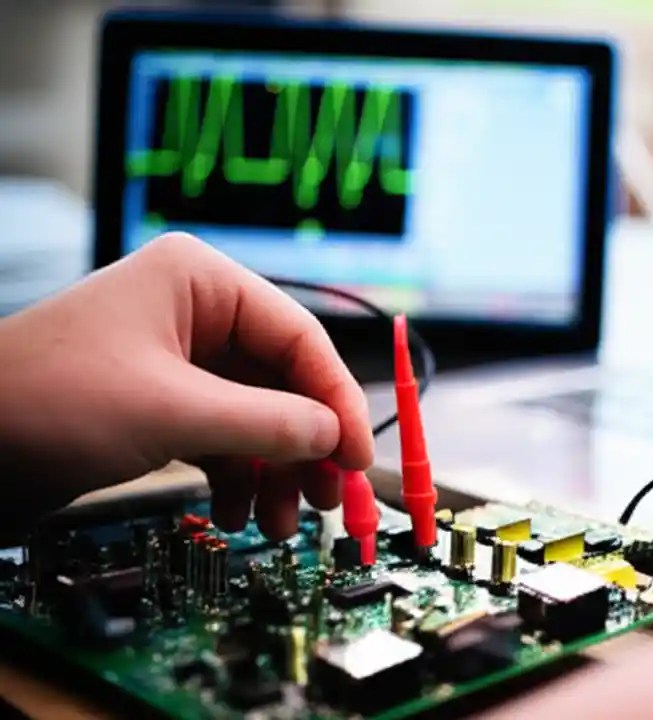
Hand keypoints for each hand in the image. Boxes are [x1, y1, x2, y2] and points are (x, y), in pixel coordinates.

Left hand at [0, 233, 372, 536]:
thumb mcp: (172, 413)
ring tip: (278, 521)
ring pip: (256, 415)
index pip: (300, 337)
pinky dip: (235, 476)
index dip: (336, 400)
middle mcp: (195, 313)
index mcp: (201, 282)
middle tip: (326, 498)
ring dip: (273, 471)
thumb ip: (267, 423)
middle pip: (283, 381)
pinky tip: (234, 513)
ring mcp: (176, 359)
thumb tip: (335, 437)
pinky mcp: (157, 402)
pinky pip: (221, 436)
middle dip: (304, 445)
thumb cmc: (47, 402)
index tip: (357, 457)